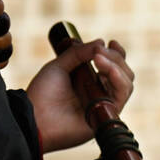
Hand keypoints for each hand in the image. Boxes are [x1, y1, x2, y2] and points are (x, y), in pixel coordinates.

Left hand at [25, 38, 133, 153]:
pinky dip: (118, 79)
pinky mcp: (106, 116)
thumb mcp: (59, 65)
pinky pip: (122, 97)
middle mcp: (100, 93)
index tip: (110, 42)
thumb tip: (101, 42)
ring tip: (98, 59)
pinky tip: (107, 70)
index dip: (116, 54)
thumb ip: (79, 52)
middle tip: (98, 52)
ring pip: (126, 83)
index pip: (114, 66)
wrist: (33, 116)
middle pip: (124, 73)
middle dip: (115, 57)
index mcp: (90, 82)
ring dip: (116, 66)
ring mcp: (104, 105)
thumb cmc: (42, 94)